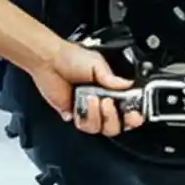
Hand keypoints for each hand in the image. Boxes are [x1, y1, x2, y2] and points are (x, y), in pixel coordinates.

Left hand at [31, 41, 145, 136]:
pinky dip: (85, 116)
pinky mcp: (74, 115)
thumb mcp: (97, 64)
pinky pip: (84, 125)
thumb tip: (129, 86)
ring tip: (92, 98)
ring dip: (98, 115)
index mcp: (110, 88)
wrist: (49, 61)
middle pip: (117, 124)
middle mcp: (101, 101)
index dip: (133, 115)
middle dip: (114, 117)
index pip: (128, 108)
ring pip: (101, 127)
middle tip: (109, 103)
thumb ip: (113, 79)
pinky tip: (81, 103)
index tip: (134, 113)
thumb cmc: (71, 57)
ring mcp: (88, 110)